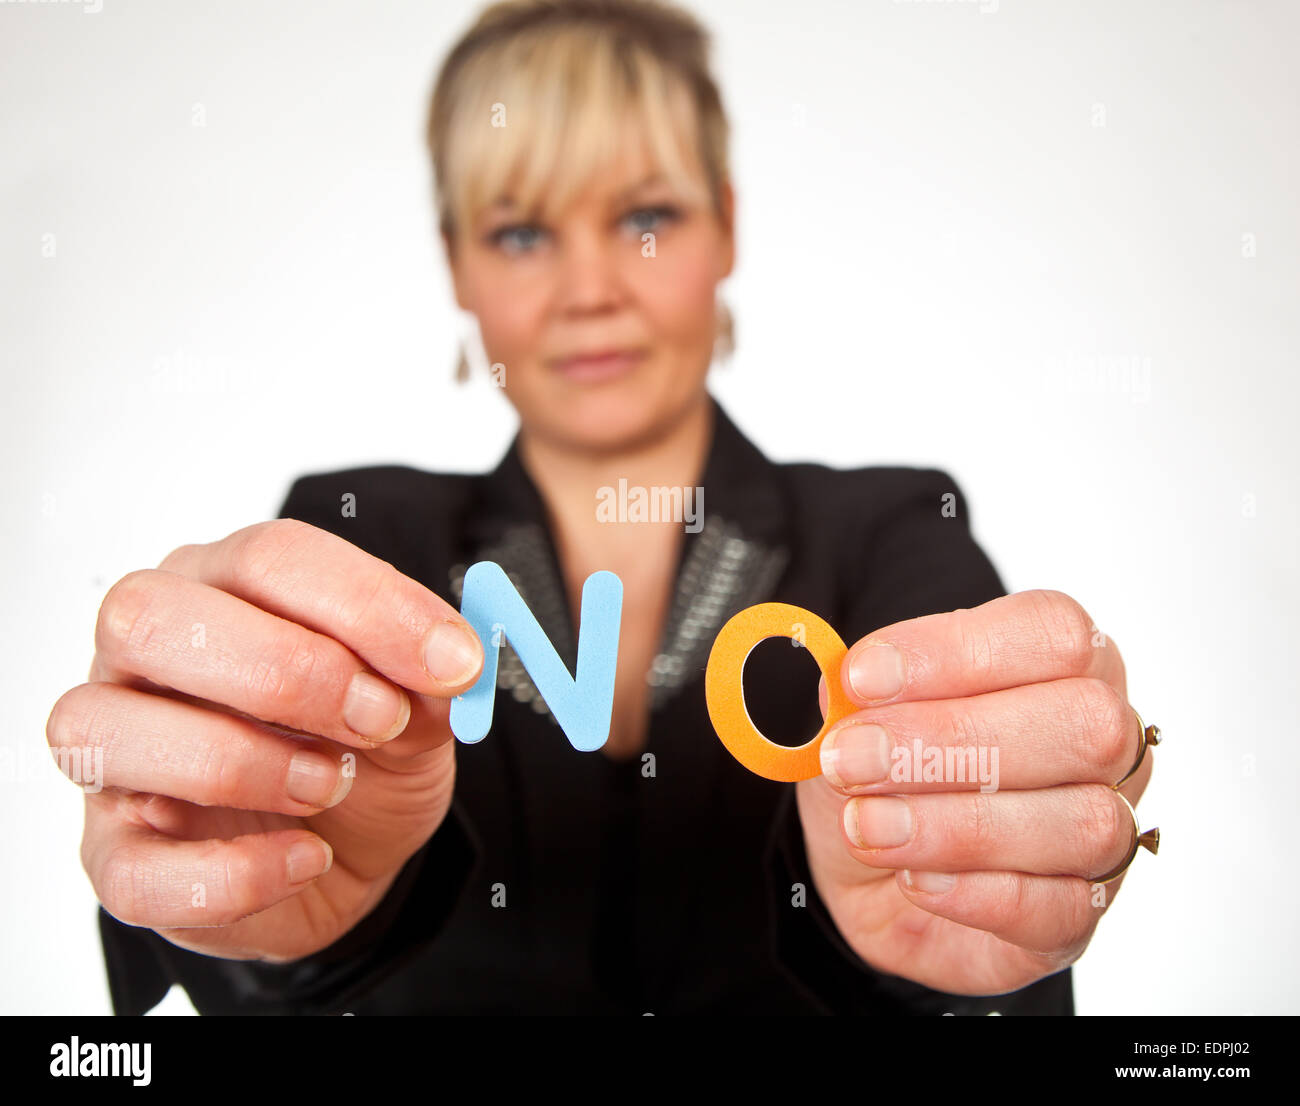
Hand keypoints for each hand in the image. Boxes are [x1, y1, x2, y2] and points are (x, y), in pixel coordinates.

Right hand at [46, 519, 483, 962]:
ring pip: (104, 729)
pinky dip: (236, 873)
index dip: (365, 605)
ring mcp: (113, 757)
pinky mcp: (115, 856)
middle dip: (287, 670)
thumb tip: (447, 662)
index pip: (266, 557)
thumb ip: (426, 680)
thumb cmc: (364, 752)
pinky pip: (134, 870)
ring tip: (330, 784)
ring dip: (242, 762)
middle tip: (379, 718)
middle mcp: (143, 657)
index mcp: (222, 587)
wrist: (351, 853)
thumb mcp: (418, 708)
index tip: (451, 662)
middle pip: (153, 617)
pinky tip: (307, 857)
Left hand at [798, 589, 1152, 994]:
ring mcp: (1107, 831)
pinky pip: (1061, 908)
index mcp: (1065, 663)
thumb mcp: (855, 719)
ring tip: (867, 825)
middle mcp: (1105, 741)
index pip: (1052, 632)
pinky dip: (977, 893)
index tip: (862, 679)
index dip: (955, 651)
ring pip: (1082, 823)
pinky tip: (914, 878)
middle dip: (951, 741)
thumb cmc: (883, 774)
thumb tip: (846, 690)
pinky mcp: (1081, 915)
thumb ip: (859, 696)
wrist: (866, 874)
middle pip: (1083, 723)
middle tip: (853, 759)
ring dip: (955, 825)